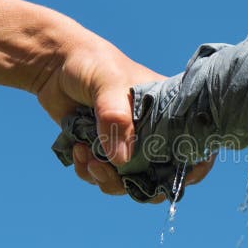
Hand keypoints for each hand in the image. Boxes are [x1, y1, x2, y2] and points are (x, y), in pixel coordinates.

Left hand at [35, 19, 213, 201]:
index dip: (192, 168)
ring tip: (88, 157)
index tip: (171, 181)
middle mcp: (152, 131)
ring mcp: (128, 143)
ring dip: (107, 179)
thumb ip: (116, 117)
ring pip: (129, 182)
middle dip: (137, 183)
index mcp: (167, 111)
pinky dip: (88, 172)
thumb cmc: (91, 63)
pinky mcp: (103, 151)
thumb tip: (121, 160)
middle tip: (111, 172)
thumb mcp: (107, 83)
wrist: (54, 64)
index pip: (193, 144)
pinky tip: (77, 149)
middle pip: (161, 174)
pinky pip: (102, 177)